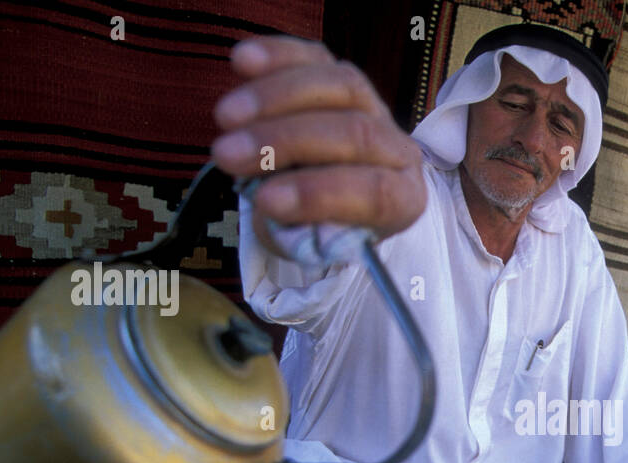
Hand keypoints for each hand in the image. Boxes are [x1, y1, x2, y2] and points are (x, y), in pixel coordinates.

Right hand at [211, 36, 425, 246]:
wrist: (319, 196)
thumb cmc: (314, 225)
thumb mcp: (307, 242)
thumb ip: (297, 229)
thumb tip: (272, 201)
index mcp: (404, 200)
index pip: (376, 193)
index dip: (320, 195)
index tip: (264, 202)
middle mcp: (398, 149)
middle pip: (353, 133)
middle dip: (284, 142)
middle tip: (227, 156)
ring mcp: (374, 106)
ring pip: (338, 86)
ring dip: (274, 98)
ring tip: (224, 118)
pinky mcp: (341, 75)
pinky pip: (315, 56)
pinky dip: (277, 55)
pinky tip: (240, 61)